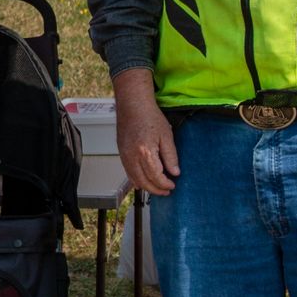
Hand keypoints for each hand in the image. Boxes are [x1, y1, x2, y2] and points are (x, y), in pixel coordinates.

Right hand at [111, 69, 177, 194]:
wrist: (133, 106)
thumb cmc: (150, 117)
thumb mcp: (167, 136)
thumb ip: (171, 156)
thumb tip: (175, 172)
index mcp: (145, 152)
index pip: (156, 176)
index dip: (165, 184)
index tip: (173, 185)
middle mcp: (132, 157)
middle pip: (144, 182)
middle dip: (156, 189)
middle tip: (167, 190)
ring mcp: (125, 156)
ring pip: (134, 179)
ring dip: (146, 187)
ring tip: (157, 187)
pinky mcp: (121, 153)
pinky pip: (128, 172)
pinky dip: (136, 180)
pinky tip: (144, 182)